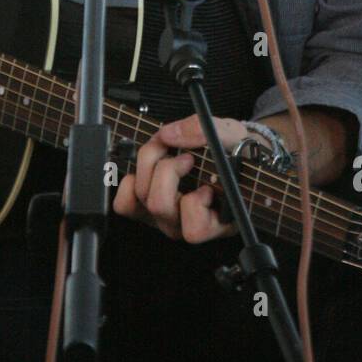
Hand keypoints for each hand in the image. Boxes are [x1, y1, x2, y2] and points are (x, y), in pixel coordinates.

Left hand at [113, 114, 257, 241]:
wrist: (230, 154)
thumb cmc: (236, 153)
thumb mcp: (233, 137)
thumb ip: (208, 132)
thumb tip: (169, 134)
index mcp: (213, 221)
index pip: (194, 230)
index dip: (195, 203)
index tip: (207, 185)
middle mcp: (185, 224)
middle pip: (159, 205)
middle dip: (167, 170)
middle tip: (185, 157)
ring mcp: (163, 216)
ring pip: (141, 198)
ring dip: (149, 166)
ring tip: (166, 151)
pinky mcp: (145, 208)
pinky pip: (125, 204)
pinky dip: (130, 181)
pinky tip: (148, 167)